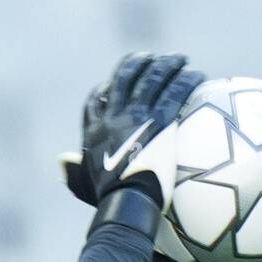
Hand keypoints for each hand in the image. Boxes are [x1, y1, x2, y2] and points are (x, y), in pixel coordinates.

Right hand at [59, 51, 204, 213]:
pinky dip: (187, 81)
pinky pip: (175, 93)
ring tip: (180, 58)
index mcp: (94, 131)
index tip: (117, 80)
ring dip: (167, 64)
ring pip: (152, 79)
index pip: (96, 100)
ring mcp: (136, 117)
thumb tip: (63, 161)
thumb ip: (74, 172)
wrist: (125, 204)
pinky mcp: (160, 123)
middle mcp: (113, 117)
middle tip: (153, 58)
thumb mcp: (83, 185)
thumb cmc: (107, 203)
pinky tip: (198, 75)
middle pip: (125, 78)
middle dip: (139, 63)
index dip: (107, 87)